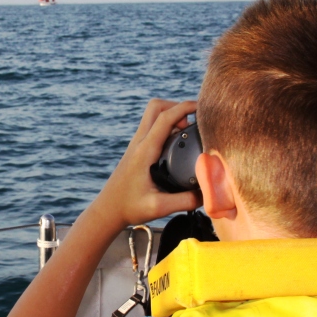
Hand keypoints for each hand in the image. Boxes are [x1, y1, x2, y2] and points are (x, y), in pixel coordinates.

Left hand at [90, 99, 200, 228]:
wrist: (108, 210)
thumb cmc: (129, 208)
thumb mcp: (159, 207)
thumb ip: (185, 201)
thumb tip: (209, 194)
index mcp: (144, 150)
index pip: (165, 118)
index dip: (185, 107)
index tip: (202, 107)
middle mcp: (139, 142)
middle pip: (156, 107)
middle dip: (177, 106)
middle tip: (193, 121)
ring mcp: (136, 144)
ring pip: (153, 115)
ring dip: (171, 114)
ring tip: (188, 130)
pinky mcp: (137, 149)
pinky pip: (152, 126)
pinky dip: (166, 125)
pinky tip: (177, 141)